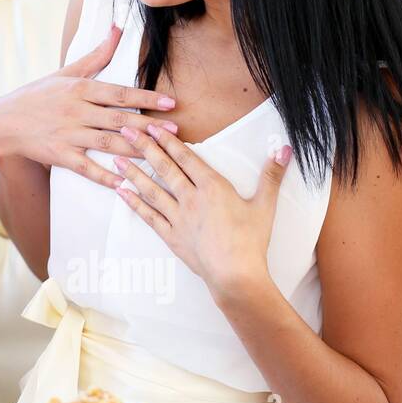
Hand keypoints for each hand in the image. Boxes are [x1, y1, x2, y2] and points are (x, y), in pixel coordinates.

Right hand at [0, 23, 178, 189]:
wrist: (5, 121)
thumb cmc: (38, 94)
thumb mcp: (66, 72)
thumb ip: (96, 55)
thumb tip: (118, 29)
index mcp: (79, 89)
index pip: (118, 93)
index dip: (145, 98)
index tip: (170, 103)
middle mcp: (75, 111)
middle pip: (117, 119)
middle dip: (148, 126)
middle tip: (174, 131)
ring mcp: (67, 134)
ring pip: (106, 143)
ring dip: (133, 150)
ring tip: (158, 154)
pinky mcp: (59, 154)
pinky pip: (85, 167)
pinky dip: (103, 175)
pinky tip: (123, 183)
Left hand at [112, 121, 291, 298]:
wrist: (235, 275)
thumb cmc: (251, 241)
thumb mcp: (265, 206)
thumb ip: (272, 175)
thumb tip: (284, 148)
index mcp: (212, 187)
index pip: (186, 158)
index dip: (169, 141)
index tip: (153, 127)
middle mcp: (191, 199)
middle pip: (164, 168)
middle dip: (144, 147)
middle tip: (127, 132)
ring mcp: (178, 218)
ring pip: (151, 189)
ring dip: (133, 172)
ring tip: (117, 158)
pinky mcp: (171, 236)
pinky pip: (148, 215)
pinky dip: (134, 203)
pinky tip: (122, 192)